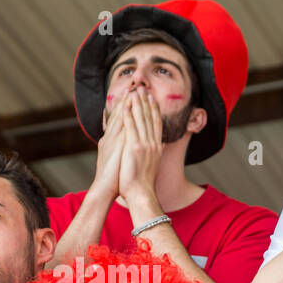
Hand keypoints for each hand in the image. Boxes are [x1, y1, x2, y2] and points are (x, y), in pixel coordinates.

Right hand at [90, 95, 127, 199]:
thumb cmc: (114, 177)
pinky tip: (130, 104)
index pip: (120, 119)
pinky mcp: (113, 144)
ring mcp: (111, 139)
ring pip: (118, 116)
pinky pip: (119, 125)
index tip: (133, 94)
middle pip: (118, 114)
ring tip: (133, 89)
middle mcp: (110, 137)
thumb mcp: (118, 159)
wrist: (106, 188)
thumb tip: (130, 143)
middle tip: (133, 84)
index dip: (126, 105)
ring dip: (125, 102)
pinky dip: (124, 114)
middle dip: (126, 99)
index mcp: (111, 140)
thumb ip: (123, 148)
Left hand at [118, 90, 162, 207]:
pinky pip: (131, 126)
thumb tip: (157, 149)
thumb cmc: (143, 184)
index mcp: (156, 147)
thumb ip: (153, 154)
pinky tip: (126, 105)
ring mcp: (144, 144)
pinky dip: (128, 114)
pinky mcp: (134, 147)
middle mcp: (153, 143)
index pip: (156, 124)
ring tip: (134, 91)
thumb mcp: (152, 166)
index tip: (152, 98)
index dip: (154, 110)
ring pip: (141, 119)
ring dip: (137, 104)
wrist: (140, 193)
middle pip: (150, 118)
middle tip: (143, 89)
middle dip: (146, 102)